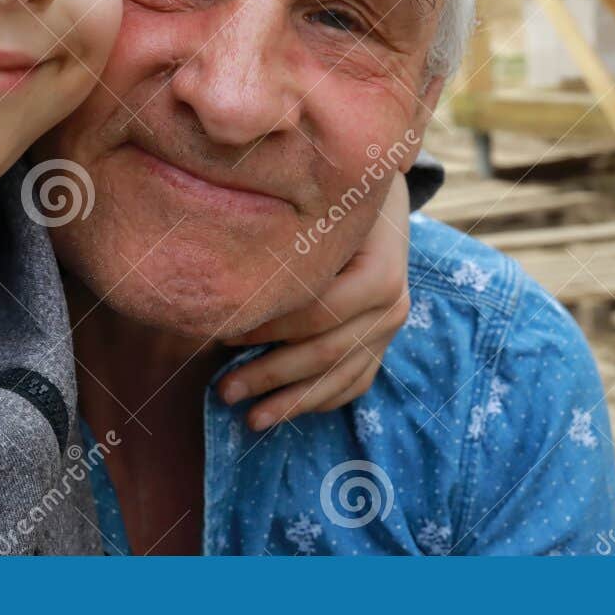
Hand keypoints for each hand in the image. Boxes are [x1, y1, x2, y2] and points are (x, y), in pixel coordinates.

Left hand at [218, 172, 411, 430]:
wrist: (378, 196)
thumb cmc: (336, 200)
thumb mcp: (319, 215)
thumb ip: (286, 251)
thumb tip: (227, 293)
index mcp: (380, 274)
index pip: (316, 313)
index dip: (267, 328)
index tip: (222, 333)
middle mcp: (392, 308)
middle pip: (324, 353)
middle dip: (271, 375)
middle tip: (224, 391)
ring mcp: (390, 331)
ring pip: (339, 379)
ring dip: (291, 402)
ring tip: (250, 418)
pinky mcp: (383, 344)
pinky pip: (353, 384)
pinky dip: (318, 400)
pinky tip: (284, 409)